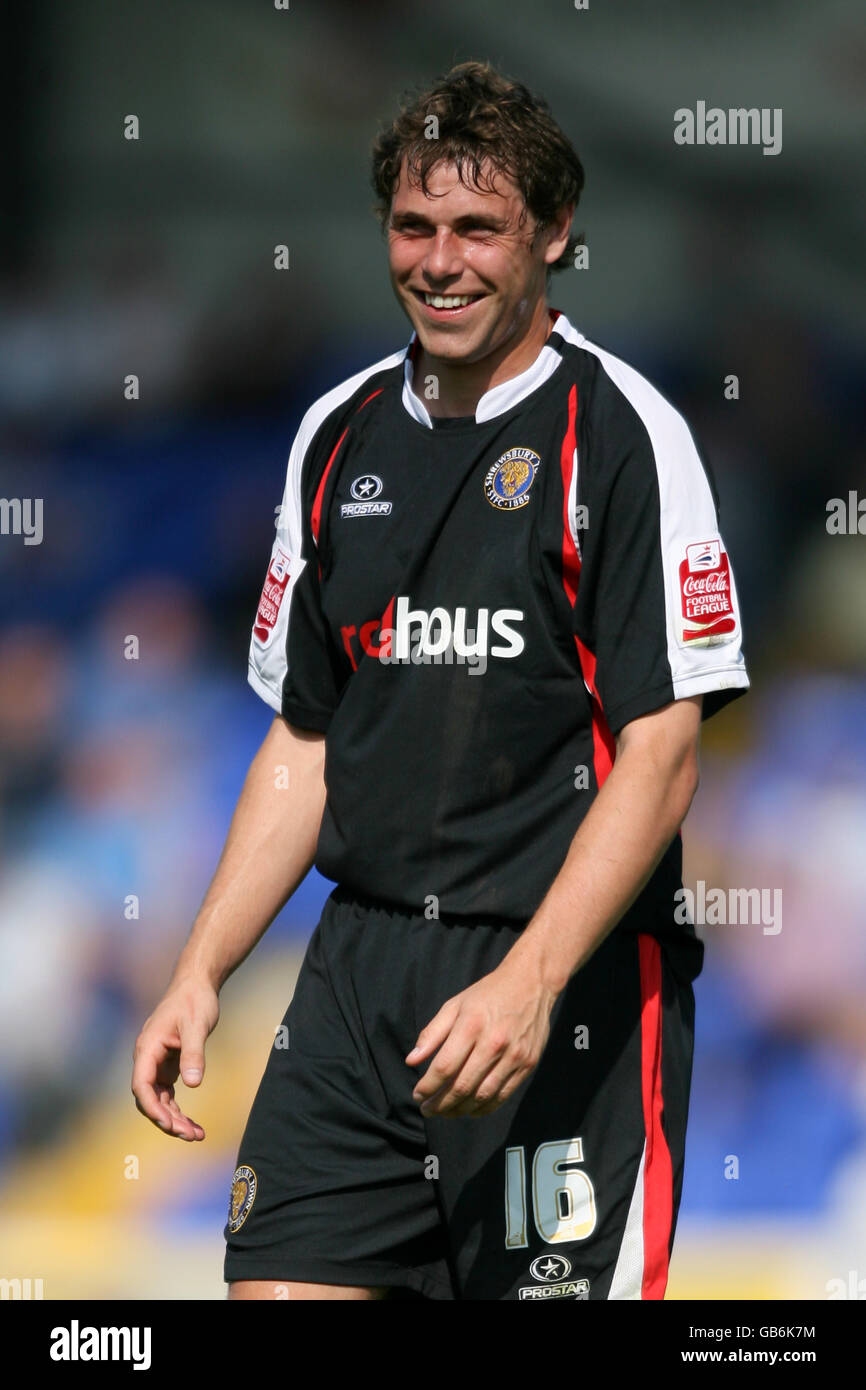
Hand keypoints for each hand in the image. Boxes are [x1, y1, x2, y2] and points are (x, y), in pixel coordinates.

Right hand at [131, 977, 219, 1140]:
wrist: (196, 985)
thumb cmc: (194, 1001)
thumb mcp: (197, 1025)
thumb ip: (193, 1053)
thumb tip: (193, 1083)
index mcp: (147, 1048)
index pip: (141, 1085)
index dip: (152, 1107)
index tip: (169, 1124)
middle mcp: (147, 1058)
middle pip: (150, 1098)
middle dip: (167, 1119)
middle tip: (190, 1135)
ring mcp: (156, 1064)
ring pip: (159, 1100)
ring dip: (175, 1119)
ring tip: (197, 1135)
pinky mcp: (168, 1066)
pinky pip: (169, 1095)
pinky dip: (179, 1110)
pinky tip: (194, 1125)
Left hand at [405, 957, 556, 1117]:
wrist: (531, 982)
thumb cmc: (488, 994)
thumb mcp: (455, 1004)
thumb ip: (432, 1033)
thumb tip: (412, 1061)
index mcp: (472, 1025)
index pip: (445, 1067)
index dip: (428, 1087)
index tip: (417, 1095)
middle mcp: (494, 1043)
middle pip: (462, 1086)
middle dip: (440, 1104)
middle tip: (427, 1109)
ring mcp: (514, 1056)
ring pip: (482, 1096)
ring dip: (459, 1110)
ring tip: (445, 1112)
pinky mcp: (528, 1065)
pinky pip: (502, 1096)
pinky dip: (483, 1108)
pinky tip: (469, 1108)